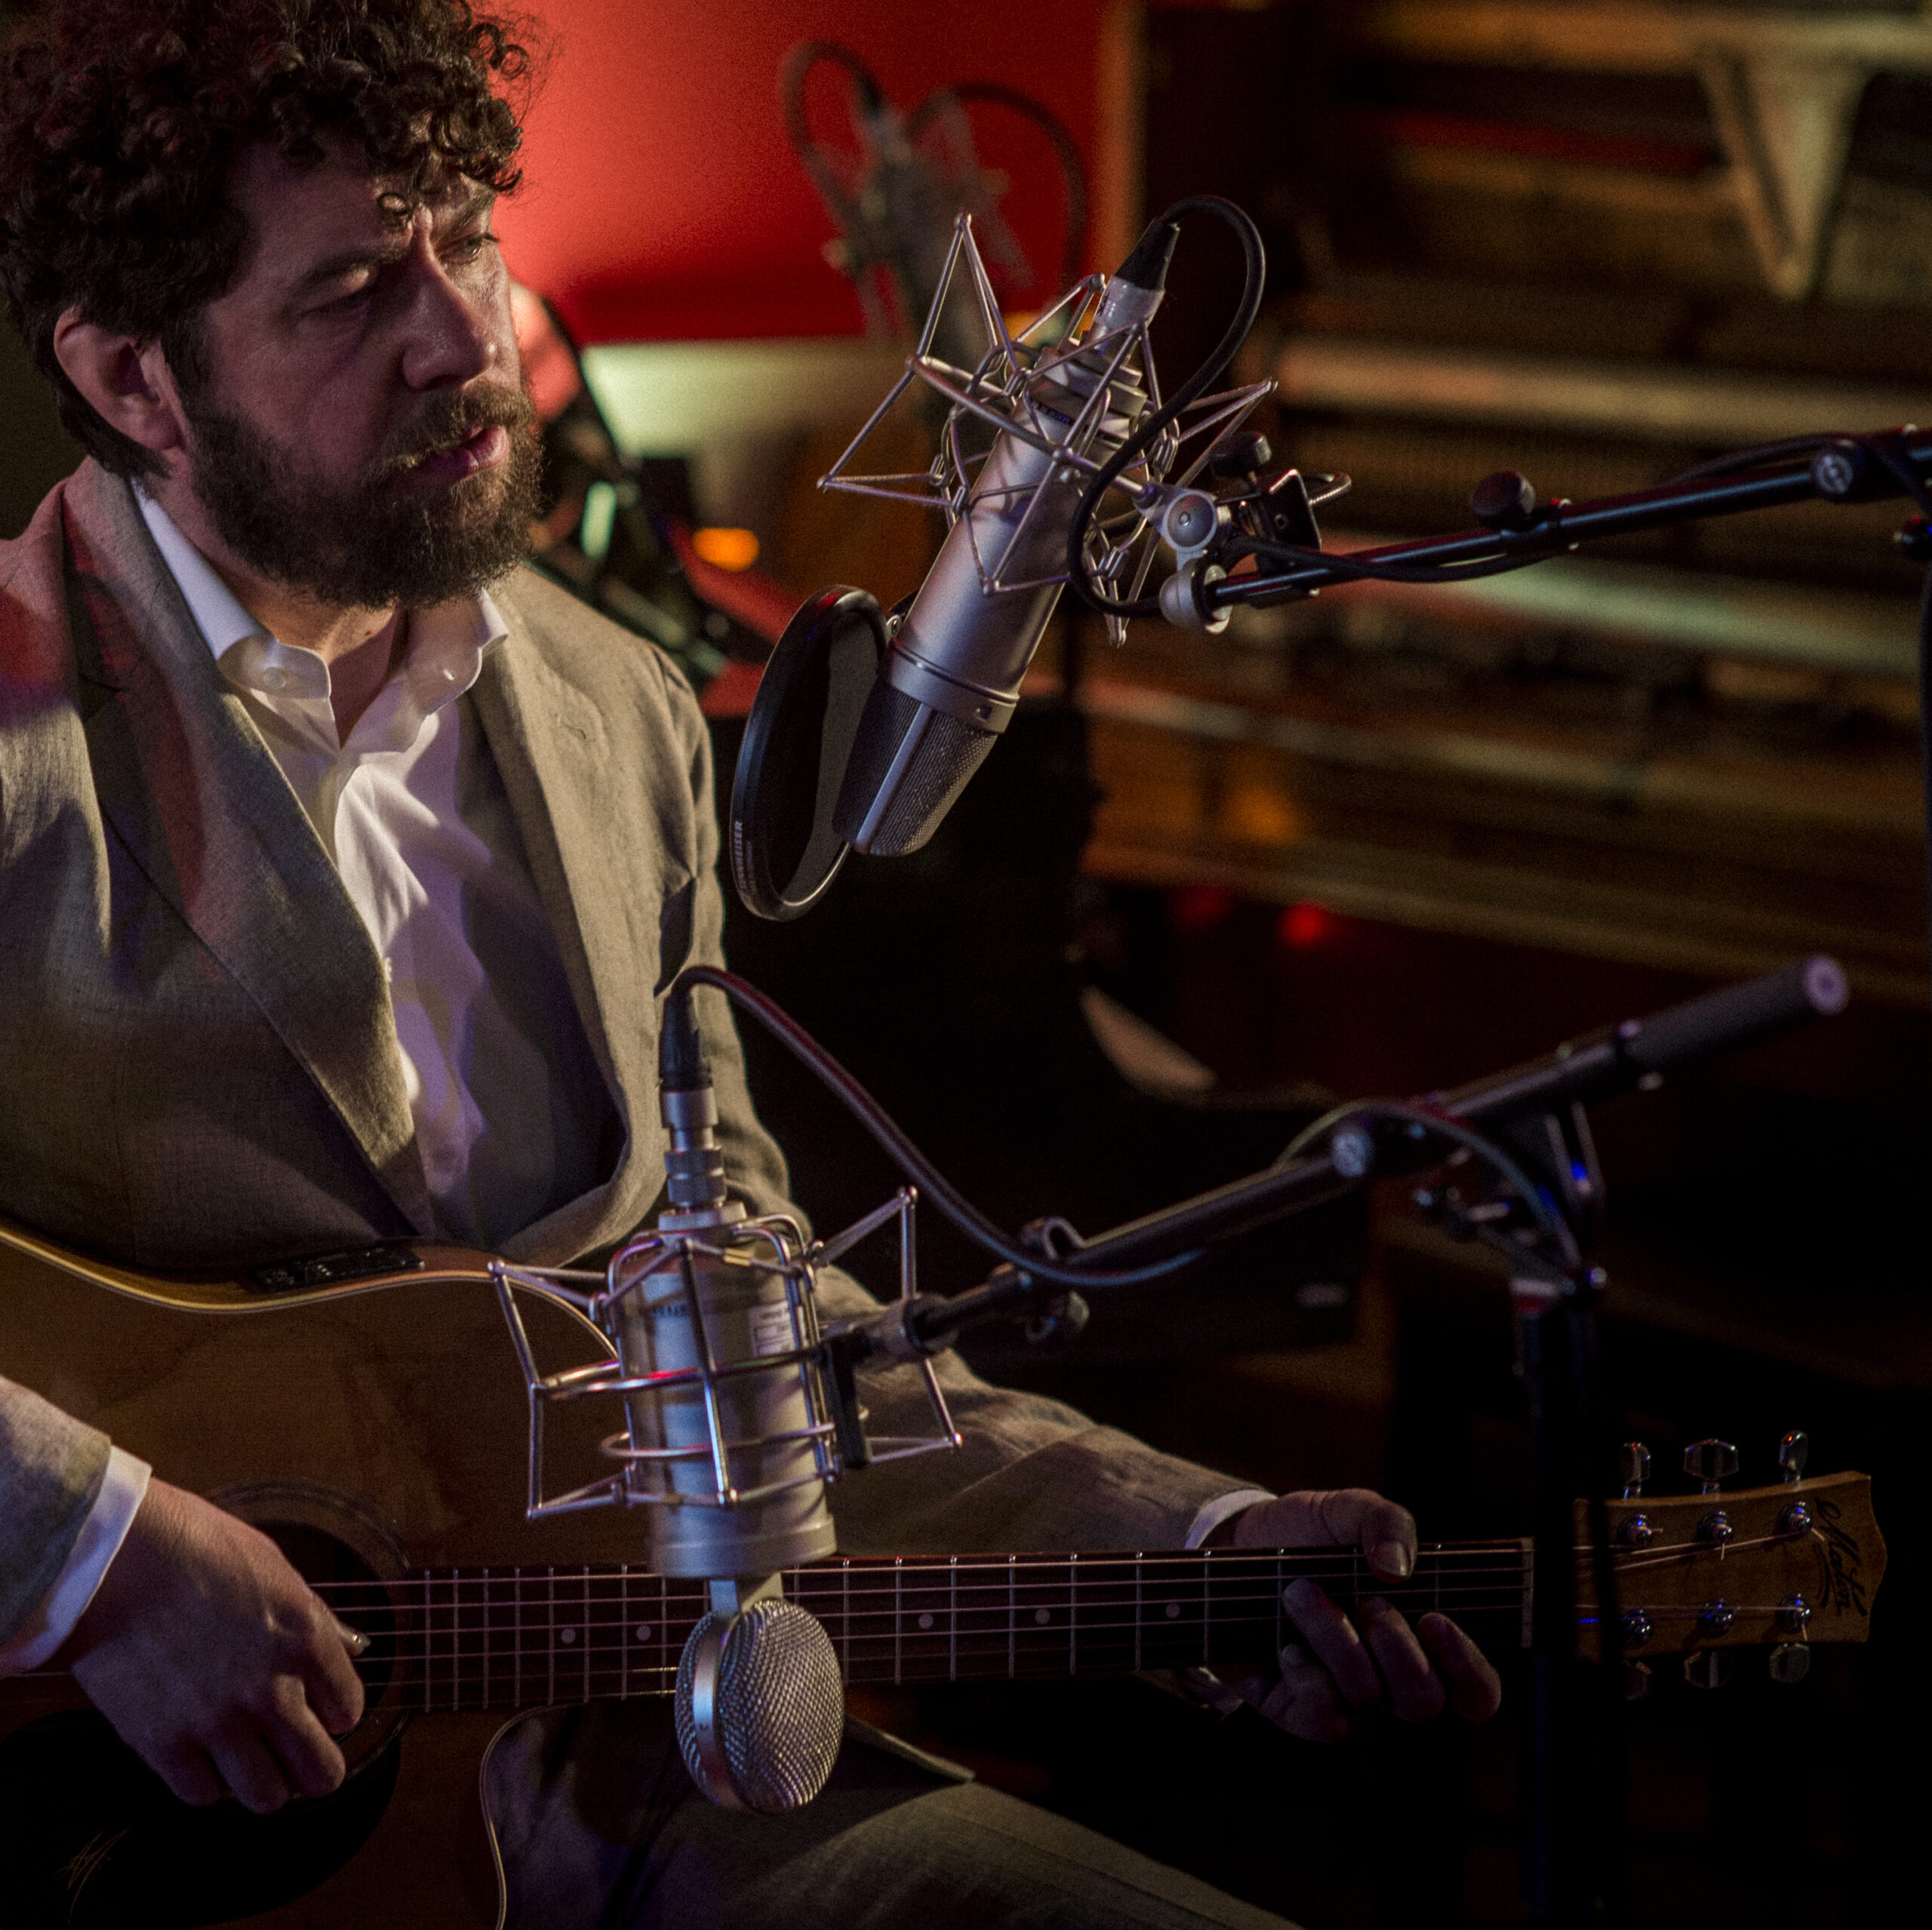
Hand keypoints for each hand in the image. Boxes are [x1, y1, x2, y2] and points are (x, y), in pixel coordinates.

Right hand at [61, 1479, 366, 1812]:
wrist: (118, 1561)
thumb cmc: (198, 1549)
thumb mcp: (276, 1569)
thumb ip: (315, 1619)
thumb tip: (352, 1648)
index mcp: (306, 1639)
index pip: (348, 1711)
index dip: (335, 1714)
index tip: (319, 1710)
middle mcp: (272, 1689)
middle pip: (319, 1773)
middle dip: (314, 1770)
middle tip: (298, 1758)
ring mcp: (218, 1722)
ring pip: (265, 1797)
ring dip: (263, 1783)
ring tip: (250, 1762)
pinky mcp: (163, 1744)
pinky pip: (202, 1795)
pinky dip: (206, 1783)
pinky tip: (202, 1758)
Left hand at [1219, 1488, 1501, 1742]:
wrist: (1236, 1545)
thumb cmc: (1309, 1533)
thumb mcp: (1349, 1509)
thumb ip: (1387, 1522)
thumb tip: (1399, 1568)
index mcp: (1421, 1638)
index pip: (1477, 1691)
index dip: (1469, 1669)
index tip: (1437, 1620)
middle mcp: (1388, 1677)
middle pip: (1423, 1703)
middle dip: (1397, 1647)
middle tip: (1368, 1601)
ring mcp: (1344, 1696)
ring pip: (1367, 1697)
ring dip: (1336, 1637)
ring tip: (1300, 1591)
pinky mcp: (1298, 1708)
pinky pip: (1322, 1720)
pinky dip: (1306, 1676)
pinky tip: (1286, 1641)